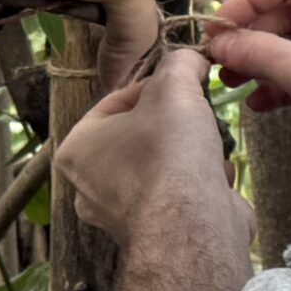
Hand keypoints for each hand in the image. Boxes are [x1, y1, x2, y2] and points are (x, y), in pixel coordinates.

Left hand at [56, 49, 242, 246]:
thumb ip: (180, 64)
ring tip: (211, 149)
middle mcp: (86, 184)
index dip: (158, 87)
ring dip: (189, 153)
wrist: (192, 225)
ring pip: (158, 164)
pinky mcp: (149, 232)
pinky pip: (173, 195)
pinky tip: (214, 180)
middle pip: (138, 133)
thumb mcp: (176, 89)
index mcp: (76, 148)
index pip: (116, 101)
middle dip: (175, 123)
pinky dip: (195, 184)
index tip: (189, 86)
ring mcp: (116, 213)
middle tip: (201, 115)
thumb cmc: (171, 153)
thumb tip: (192, 58)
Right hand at [205, 0, 290, 157]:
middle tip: (218, 64)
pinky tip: (259, 103)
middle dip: (249, 37)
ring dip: (260, 61)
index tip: (218, 29)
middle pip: (286, 11)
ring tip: (232, 84)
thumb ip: (261, 53)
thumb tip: (218, 41)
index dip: (247, 0)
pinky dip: (282, 81)